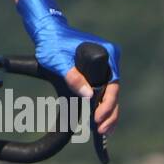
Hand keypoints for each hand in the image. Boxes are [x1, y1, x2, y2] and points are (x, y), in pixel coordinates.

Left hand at [17, 0, 120, 134]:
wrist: (48, 31)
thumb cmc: (52, 43)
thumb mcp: (58, 60)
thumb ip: (72, 77)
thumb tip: (89, 96)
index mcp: (107, 54)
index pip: (113, 85)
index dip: (107, 104)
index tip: (98, 118)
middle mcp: (111, 59)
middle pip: (114, 91)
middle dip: (109, 113)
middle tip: (102, 131)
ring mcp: (107, 64)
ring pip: (111, 92)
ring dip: (107, 112)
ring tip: (103, 131)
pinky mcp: (99, 69)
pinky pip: (104, 89)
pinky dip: (102, 104)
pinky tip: (100, 119)